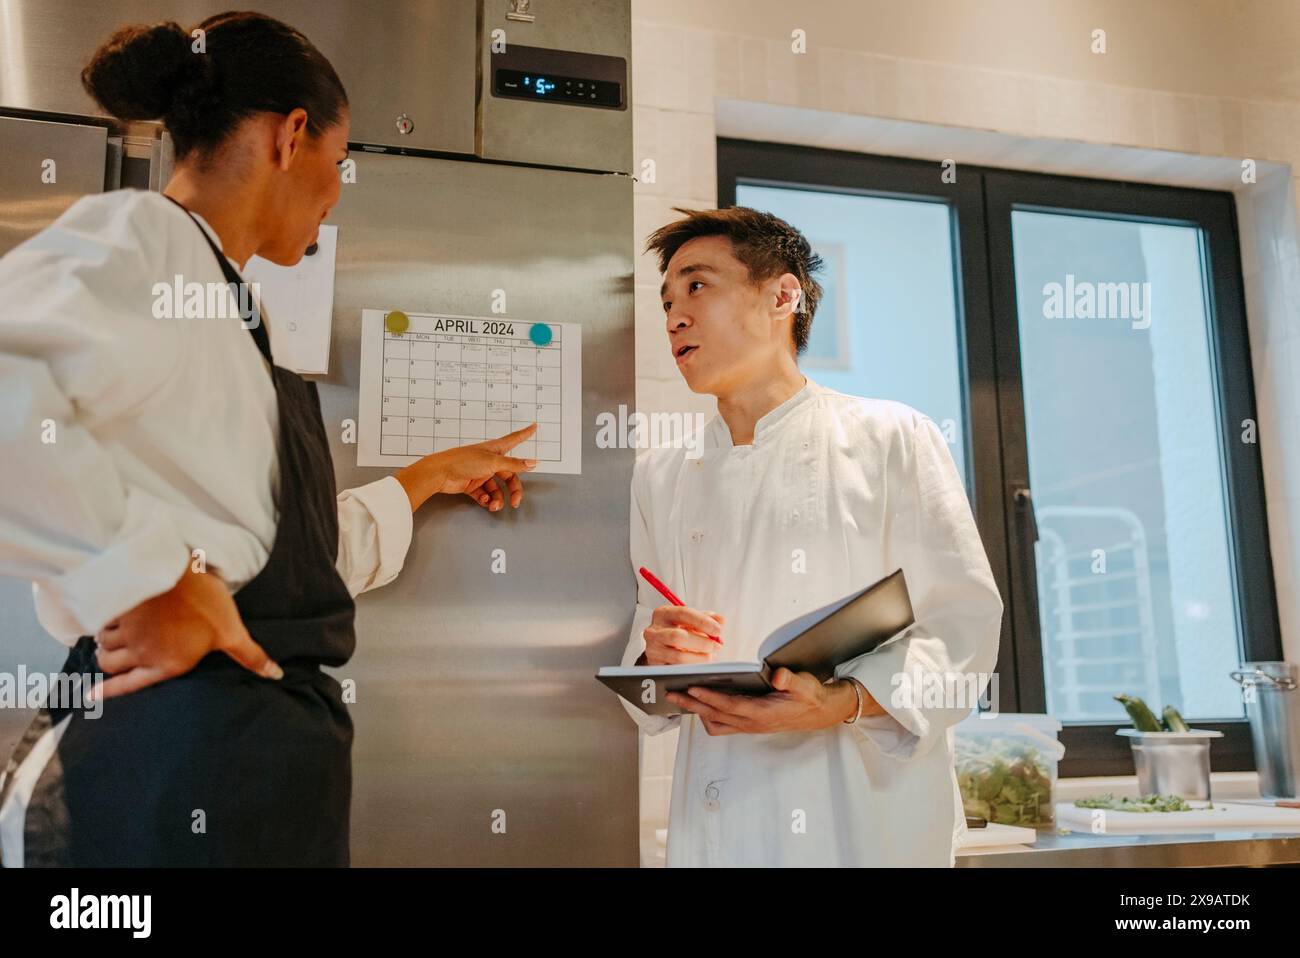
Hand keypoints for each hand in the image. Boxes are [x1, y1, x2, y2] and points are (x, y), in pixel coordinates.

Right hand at [91, 565, 281, 700]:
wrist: (170, 571)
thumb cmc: (205, 603)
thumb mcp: (232, 631)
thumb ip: (248, 655)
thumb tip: (274, 674)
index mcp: (169, 664)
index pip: (133, 685)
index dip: (111, 692)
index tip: (90, 697)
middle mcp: (142, 654)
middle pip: (110, 665)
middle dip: (110, 663)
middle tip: (111, 658)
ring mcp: (125, 634)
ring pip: (103, 647)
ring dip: (106, 643)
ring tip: (113, 635)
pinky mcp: (113, 612)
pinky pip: (100, 625)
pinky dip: (102, 623)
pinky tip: (105, 618)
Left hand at [396, 423, 538, 512]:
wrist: (439, 473)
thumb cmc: (463, 461)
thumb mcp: (493, 462)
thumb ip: (514, 464)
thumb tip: (533, 463)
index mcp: (495, 450)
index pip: (514, 439)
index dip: (525, 433)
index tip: (534, 426)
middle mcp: (489, 461)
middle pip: (509, 475)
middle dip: (513, 490)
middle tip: (515, 501)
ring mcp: (480, 473)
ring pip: (497, 489)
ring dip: (498, 499)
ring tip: (494, 505)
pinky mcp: (472, 485)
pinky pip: (484, 495)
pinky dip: (486, 500)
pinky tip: (484, 502)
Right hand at [641, 606, 724, 665]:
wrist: (663, 648)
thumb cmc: (680, 631)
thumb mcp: (692, 621)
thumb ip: (708, 618)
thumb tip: (720, 620)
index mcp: (663, 614)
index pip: (683, 613)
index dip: (703, 622)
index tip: (718, 630)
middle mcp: (653, 631)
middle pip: (678, 637)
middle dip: (702, 643)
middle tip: (716, 646)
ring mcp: (652, 649)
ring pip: (678, 656)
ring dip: (699, 658)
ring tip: (710, 657)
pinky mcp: (655, 666)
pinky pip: (676, 669)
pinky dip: (691, 668)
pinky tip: (699, 665)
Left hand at [666, 668, 857, 734]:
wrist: (820, 712)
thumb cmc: (809, 696)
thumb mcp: (805, 685)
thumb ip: (790, 679)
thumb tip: (777, 675)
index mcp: (763, 713)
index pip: (730, 706)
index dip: (710, 698)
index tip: (692, 688)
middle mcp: (752, 723)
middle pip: (715, 715)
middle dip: (692, 704)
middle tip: (672, 694)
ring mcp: (749, 726)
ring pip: (716, 723)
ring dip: (698, 711)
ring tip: (682, 697)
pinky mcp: (749, 725)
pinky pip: (722, 725)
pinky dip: (709, 715)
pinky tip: (702, 702)